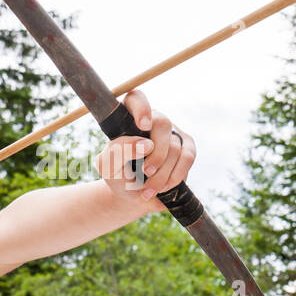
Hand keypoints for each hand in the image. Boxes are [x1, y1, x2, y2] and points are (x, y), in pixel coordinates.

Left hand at [95, 89, 196, 204]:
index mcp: (129, 118)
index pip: (136, 99)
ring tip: (148, 189)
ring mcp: (171, 132)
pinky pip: (187, 157)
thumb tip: (146, 144)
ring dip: (162, 173)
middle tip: (146, 172)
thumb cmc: (118, 176)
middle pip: (162, 123)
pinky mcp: (187, 147)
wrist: (133, 196)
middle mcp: (152, 120)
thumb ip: (120, 151)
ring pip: (174, 146)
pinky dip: (174, 176)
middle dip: (156, 154)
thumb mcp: (108, 166)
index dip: (142, 107)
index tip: (142, 126)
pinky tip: (163, 187)